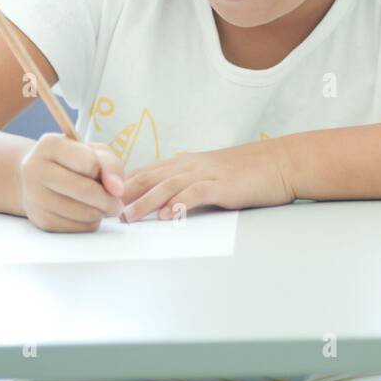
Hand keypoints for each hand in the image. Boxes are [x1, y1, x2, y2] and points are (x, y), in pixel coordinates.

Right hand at [18, 134, 124, 231]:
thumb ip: (111, 165)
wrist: (40, 178)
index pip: (89, 164)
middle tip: (117, 204)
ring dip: (100, 213)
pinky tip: (87, 214)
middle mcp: (34, 169)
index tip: (105, 176)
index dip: (104, 173)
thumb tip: (117, 190)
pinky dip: (88, 224)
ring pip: (81, 212)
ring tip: (103, 207)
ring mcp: (34, 196)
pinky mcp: (39, 219)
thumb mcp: (94, 152)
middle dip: (108, 200)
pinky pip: (74, 228)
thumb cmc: (73, 161)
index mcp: (50, 144)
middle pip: (84, 190)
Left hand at [120, 139, 295, 220]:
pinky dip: (181, 203)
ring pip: (169, 185)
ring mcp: (207, 174)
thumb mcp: (208, 175)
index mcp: (184, 163)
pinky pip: (197, 193)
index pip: (145, 171)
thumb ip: (184, 184)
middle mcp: (190, 165)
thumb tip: (159, 200)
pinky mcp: (223, 185)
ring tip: (129, 217)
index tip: (101, 198)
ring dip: (147, 201)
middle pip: (150, 176)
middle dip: (125, 193)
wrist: (279, 163)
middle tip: (103, 209)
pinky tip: (170, 215)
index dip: (122, 184)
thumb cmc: (245, 172)